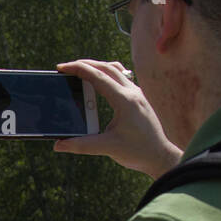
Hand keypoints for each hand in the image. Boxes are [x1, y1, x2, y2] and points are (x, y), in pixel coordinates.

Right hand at [52, 59, 180, 178]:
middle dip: (84, 64)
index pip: (98, 77)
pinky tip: (99, 82)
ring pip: (115, 70)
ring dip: (97, 67)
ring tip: (80, 71)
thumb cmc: (138, 152)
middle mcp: (133, 93)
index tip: (62, 68)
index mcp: (125, 101)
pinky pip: (122, 78)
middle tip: (66, 68)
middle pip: (106, 67)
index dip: (78, 69)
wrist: (160, 156)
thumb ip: (82, 145)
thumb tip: (59, 144)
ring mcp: (137, 94)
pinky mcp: (138, 98)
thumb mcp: (108, 148)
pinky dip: (107, 75)